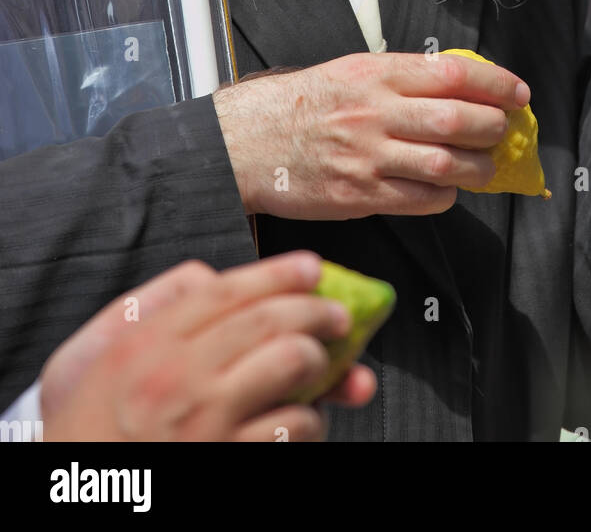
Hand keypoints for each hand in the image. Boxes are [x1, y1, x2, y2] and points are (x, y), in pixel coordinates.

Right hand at [41, 252, 375, 441]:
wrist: (71, 502)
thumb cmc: (82, 436)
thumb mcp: (86, 362)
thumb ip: (146, 310)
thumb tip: (207, 279)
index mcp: (144, 344)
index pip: (226, 291)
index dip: (278, 273)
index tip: (312, 267)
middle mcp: (177, 377)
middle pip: (268, 321)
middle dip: (317, 310)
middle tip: (340, 315)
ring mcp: (205, 424)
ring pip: (291, 367)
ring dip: (320, 364)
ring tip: (322, 370)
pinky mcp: (229, 464)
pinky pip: (292, 428)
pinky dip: (310, 421)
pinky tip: (304, 423)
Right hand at [213, 52, 529, 219]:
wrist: (246, 142)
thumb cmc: (298, 105)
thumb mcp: (350, 70)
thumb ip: (400, 77)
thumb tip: (456, 84)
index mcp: (376, 74)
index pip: (452, 74)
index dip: (495, 84)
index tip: (517, 93)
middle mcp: (375, 112)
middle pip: (458, 120)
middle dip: (494, 128)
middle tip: (503, 131)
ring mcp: (369, 157)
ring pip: (448, 164)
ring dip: (478, 167)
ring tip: (484, 164)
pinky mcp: (360, 195)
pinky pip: (422, 200)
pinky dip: (446, 196)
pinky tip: (445, 189)